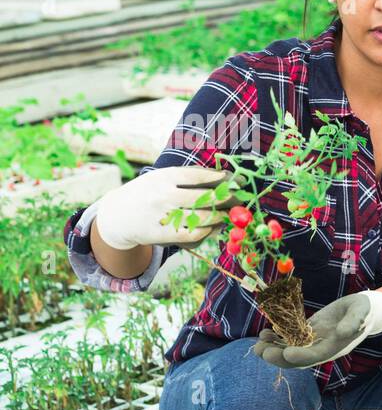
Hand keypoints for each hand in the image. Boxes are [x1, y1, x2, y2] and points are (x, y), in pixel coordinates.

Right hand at [93, 165, 238, 250]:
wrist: (115, 216)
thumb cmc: (145, 194)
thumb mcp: (159, 178)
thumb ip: (185, 177)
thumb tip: (222, 178)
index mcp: (164, 177)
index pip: (199, 176)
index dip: (221, 179)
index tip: (236, 180)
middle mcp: (163, 195)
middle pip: (204, 198)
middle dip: (226, 199)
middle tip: (238, 201)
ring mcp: (162, 215)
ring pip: (201, 217)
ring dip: (219, 217)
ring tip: (227, 216)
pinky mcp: (161, 234)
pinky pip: (192, 234)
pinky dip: (207, 231)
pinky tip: (213, 228)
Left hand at [252, 291, 381, 368]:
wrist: (365, 310)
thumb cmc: (364, 309)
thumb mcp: (362, 312)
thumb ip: (353, 322)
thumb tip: (341, 332)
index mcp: (336, 346)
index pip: (316, 356)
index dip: (301, 356)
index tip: (286, 352)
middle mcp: (323, 348)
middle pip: (298, 359)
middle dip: (279, 357)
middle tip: (261, 351)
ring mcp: (314, 341)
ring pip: (290, 350)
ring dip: (273, 349)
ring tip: (258, 344)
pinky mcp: (309, 332)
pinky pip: (290, 339)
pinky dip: (277, 338)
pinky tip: (265, 333)